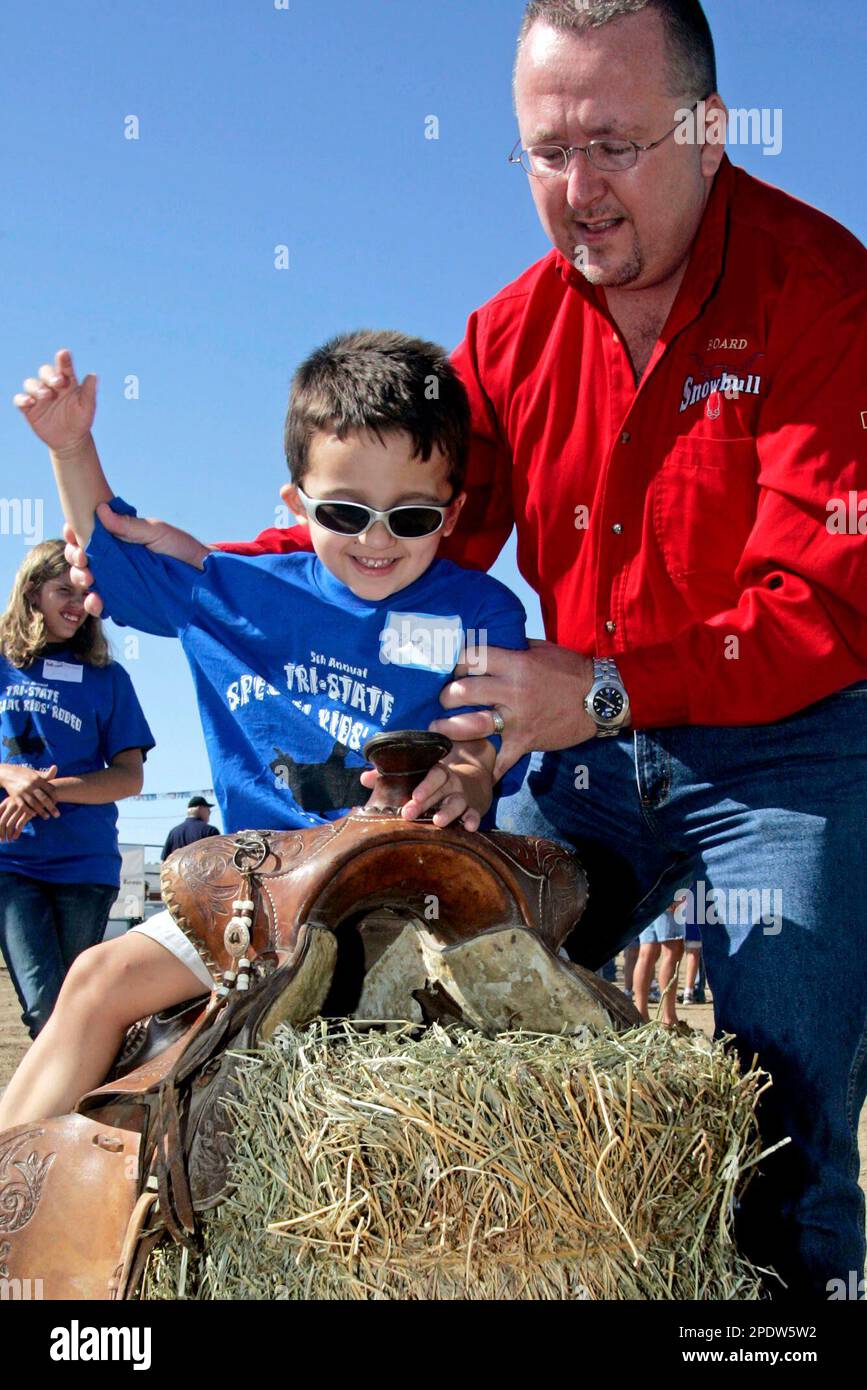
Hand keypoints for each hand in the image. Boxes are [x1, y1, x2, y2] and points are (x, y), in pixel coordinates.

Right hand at [0, 764, 59, 840]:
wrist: (8, 774)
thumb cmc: (27, 775)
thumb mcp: (36, 773)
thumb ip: (47, 774)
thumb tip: (55, 767)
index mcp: (38, 780)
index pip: (49, 790)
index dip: (55, 797)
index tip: (60, 803)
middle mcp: (31, 786)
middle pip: (43, 798)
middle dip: (51, 807)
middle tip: (57, 815)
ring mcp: (23, 792)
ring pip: (34, 804)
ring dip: (41, 811)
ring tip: (47, 817)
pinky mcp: (15, 797)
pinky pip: (23, 806)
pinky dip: (29, 811)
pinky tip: (34, 815)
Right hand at [13, 348, 96, 453]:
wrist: (71, 440)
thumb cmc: (81, 420)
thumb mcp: (87, 407)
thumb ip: (89, 391)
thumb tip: (93, 375)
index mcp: (67, 381)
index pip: (64, 366)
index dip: (63, 359)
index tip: (64, 354)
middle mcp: (51, 385)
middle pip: (45, 372)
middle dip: (49, 374)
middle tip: (58, 382)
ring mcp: (38, 396)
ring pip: (31, 383)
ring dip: (36, 387)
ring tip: (46, 395)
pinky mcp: (29, 408)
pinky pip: (20, 400)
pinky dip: (22, 399)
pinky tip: (29, 402)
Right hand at [63, 507, 209, 616]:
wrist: (203, 576)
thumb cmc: (180, 548)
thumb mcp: (155, 532)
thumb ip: (129, 525)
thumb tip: (101, 509)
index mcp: (116, 538)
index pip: (85, 534)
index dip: (73, 533)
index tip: (73, 532)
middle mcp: (113, 560)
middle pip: (80, 558)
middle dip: (75, 557)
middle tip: (83, 559)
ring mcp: (117, 581)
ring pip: (87, 581)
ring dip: (81, 579)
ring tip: (90, 580)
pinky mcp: (124, 602)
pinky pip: (103, 605)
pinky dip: (95, 605)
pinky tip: (97, 601)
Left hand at [358, 758, 486, 831]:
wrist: (469, 785)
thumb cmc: (432, 782)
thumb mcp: (415, 775)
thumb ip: (389, 775)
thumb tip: (364, 778)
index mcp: (437, 773)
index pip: (434, 774)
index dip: (424, 785)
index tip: (413, 796)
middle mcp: (451, 783)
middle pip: (440, 791)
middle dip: (425, 803)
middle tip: (409, 814)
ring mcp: (462, 797)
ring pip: (457, 803)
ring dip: (449, 812)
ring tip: (438, 822)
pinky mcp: (472, 810)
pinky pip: (474, 814)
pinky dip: (474, 820)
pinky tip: (470, 828)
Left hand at [430, 640, 597, 780]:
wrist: (600, 698)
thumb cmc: (570, 670)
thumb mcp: (541, 649)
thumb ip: (512, 647)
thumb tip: (488, 642)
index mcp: (515, 664)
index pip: (472, 658)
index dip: (456, 662)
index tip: (452, 668)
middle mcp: (512, 691)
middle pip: (464, 692)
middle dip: (446, 695)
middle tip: (442, 699)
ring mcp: (518, 719)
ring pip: (473, 725)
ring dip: (450, 728)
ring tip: (438, 729)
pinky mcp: (525, 741)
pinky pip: (503, 760)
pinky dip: (489, 770)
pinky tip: (474, 775)